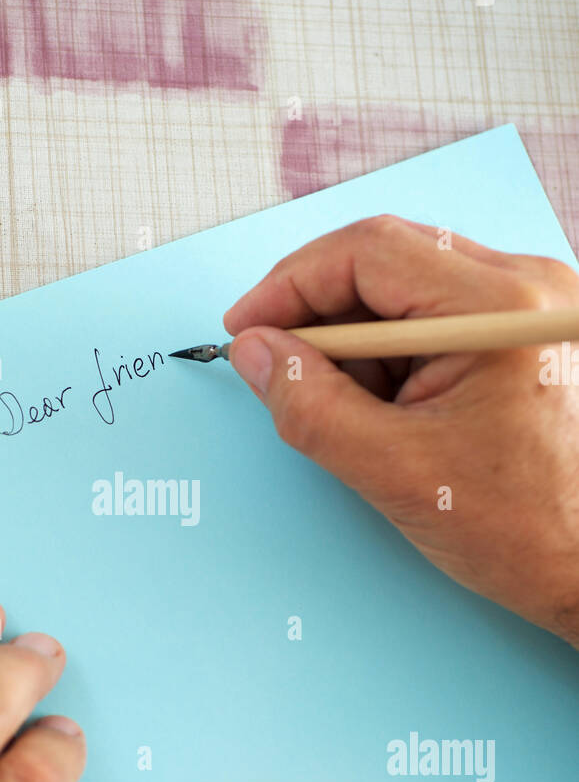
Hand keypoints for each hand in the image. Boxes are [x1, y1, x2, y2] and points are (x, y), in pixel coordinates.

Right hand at [225, 216, 578, 645]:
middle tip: (280, 366)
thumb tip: (255, 353)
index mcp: (498, 309)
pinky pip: (440, 314)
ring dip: (360, 340)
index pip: (368, 252)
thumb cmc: (527, 530)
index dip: (291, 285)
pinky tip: (394, 411)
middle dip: (322, 314)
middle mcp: (528, 287)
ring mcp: (536, 305)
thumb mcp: (395, 472)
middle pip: (389, 259)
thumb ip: (310, 406)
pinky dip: (397, 355)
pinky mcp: (531, 330)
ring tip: (357, 414)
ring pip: (410, 287)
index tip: (246, 327)